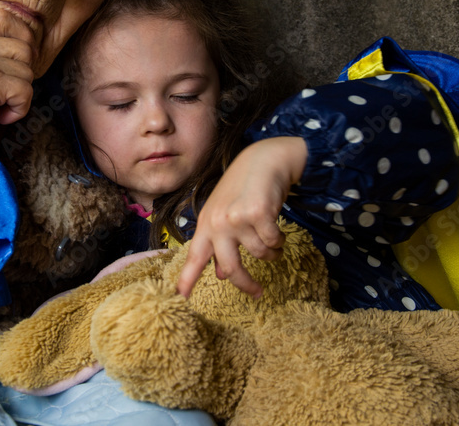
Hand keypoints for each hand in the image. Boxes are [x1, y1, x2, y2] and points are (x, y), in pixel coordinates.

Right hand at [0, 9, 36, 174]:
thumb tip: (20, 37)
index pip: (4, 16)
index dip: (21, 41)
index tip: (14, 67)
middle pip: (24, 45)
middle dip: (22, 74)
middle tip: (2, 94)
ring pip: (28, 69)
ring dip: (19, 95)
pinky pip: (26, 90)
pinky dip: (18, 110)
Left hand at [176, 136, 307, 297]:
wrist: (264, 159)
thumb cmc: (244, 188)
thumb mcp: (226, 215)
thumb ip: (221, 243)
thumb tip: (221, 274)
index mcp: (206, 224)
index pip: (194, 257)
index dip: (186, 279)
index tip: (179, 298)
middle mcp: (218, 222)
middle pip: (230, 267)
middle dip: (246, 284)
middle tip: (257, 293)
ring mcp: (236, 217)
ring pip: (259, 254)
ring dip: (271, 252)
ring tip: (272, 240)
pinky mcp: (257, 213)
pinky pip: (273, 242)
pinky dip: (279, 240)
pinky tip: (277, 229)